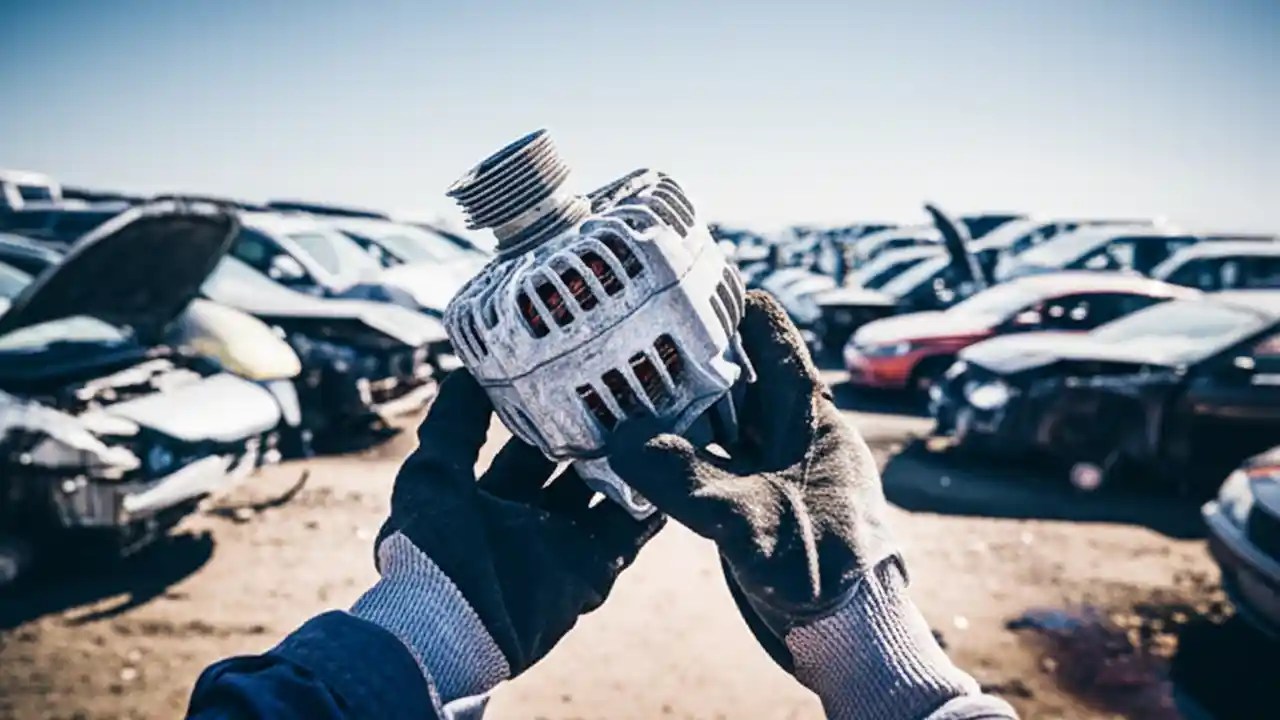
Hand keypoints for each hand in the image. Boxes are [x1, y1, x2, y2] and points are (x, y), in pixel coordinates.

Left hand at [352, 370, 663, 702]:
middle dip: (599, 435)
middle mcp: (527, 518)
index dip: (552, 415)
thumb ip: (452, 424)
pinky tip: (674, 472)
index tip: (578, 379)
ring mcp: (560, 546)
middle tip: (633, 391)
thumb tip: (467, 370)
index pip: (529, 445)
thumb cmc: (429, 547)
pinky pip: (627, 534)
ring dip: (631, 464)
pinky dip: (651, 507)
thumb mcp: (433, 471)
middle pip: (574, 467)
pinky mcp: (589, 573)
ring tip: (664, 419)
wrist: (444, 626)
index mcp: (487, 495)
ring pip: (606, 496)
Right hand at [608, 290, 897, 669]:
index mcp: (810, 413)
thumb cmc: (823, 570)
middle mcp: (788, 429)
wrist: (845, 633)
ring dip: (672, 403)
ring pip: (713, 415)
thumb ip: (690, 482)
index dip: (728, 304)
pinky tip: (630, 446)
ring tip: (614, 383)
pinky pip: (701, 459)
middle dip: (684, 351)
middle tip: (624, 334)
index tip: (677, 284)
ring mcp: (766, 463)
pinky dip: (670, 449)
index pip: (770, 334)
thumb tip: (625, 439)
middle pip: (733, 369)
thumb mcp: (754, 521)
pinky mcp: (746, 498)